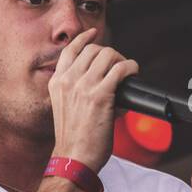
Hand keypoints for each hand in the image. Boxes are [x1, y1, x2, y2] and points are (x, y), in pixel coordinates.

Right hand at [48, 28, 138, 169]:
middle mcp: (68, 80)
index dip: (84, 38)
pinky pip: (120, 69)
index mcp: (57, 82)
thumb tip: (104, 81)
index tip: (94, 33)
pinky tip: (133, 72)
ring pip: (107, 55)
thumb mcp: (65, 108)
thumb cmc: (74, 139)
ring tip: (126, 70)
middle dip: (109, 53)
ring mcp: (84, 86)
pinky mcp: (101, 96)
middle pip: (93, 49)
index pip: (70, 50)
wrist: (74, 158)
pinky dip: (130, 67)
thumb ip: (77, 91)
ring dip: (121, 60)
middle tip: (119, 65)